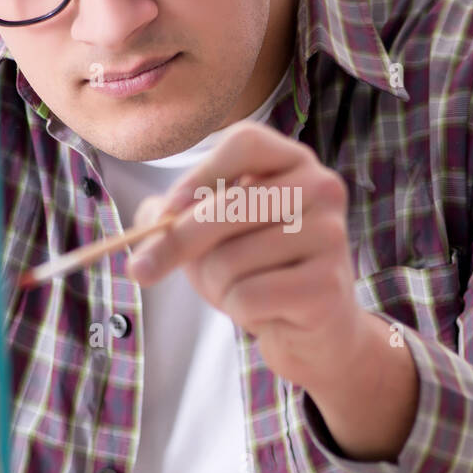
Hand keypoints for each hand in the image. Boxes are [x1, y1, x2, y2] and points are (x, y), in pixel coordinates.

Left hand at [126, 121, 362, 398]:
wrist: (314, 329)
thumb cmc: (260, 270)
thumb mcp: (214, 234)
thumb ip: (174, 218)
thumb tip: (147, 221)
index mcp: (295, 162)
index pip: (245, 142)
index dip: (200, 173)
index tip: (169, 210)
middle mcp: (322, 189)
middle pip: (228, 206)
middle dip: (177, 246)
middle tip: (142, 271)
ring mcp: (330, 236)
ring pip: (230, 260)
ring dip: (217, 286)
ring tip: (243, 290)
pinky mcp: (326, 285)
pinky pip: (248, 296)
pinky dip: (239, 310)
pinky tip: (265, 311)